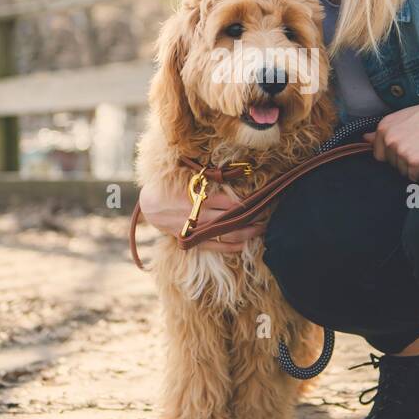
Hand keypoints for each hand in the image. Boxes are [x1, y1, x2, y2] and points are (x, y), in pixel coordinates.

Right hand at [137, 178, 264, 252]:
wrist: (150, 206)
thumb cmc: (171, 186)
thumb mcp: (187, 177)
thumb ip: (208, 176)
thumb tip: (230, 171)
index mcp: (199, 197)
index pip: (230, 202)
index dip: (248, 202)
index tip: (262, 199)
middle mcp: (200, 216)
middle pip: (233, 219)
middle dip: (252, 218)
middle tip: (268, 214)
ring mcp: (197, 231)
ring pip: (228, 235)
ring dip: (247, 233)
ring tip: (262, 228)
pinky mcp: (193, 241)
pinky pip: (216, 247)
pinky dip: (232, 247)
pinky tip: (245, 244)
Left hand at [363, 93, 418, 182]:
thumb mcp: (401, 118)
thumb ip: (383, 131)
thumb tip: (364, 139)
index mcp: (383, 128)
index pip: (379, 156)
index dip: (394, 154)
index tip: (407, 144)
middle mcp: (388, 139)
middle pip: (392, 165)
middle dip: (405, 160)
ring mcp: (400, 151)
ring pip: (403, 172)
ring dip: (415, 166)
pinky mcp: (414, 161)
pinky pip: (415, 177)